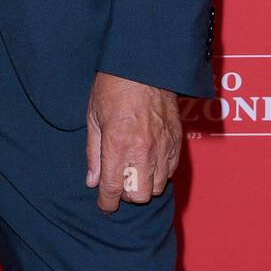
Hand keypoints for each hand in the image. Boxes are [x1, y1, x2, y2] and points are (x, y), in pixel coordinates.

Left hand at [85, 72, 181, 212]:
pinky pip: (171, 172)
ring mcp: (163, 147)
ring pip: (156, 187)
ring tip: (133, 169)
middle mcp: (143, 149)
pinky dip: (159, 173)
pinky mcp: (177, 141)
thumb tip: (92, 181)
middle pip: (138, 196)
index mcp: (118, 143)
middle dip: (126, 194)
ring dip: (143, 184)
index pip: (112, 188)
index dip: (107, 203)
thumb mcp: (93, 116)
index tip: (104, 205)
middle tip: (117, 181)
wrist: (143, 65)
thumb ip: (93, 152)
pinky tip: (148, 161)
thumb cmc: (113, 86)